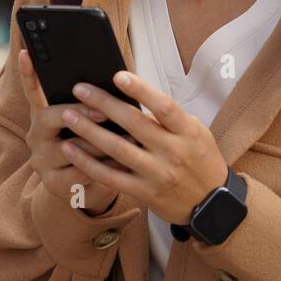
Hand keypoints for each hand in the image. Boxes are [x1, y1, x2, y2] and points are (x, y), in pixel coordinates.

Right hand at [17, 50, 122, 215]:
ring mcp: (42, 161)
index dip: (28, 73)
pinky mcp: (53, 184)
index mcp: (43, 117)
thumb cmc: (94, 147)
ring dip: (102, 143)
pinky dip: (104, 167)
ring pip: (71, 148)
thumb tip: (111, 86)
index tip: (26, 53)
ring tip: (128, 138)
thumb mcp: (90, 125)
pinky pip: (81, 173)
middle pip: (50, 117)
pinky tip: (122, 164)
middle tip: (104, 111)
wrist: (88, 189)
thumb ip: (92, 107)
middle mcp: (36, 137)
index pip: (32, 92)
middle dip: (81, 112)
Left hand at [56, 70, 229, 225]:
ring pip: (117, 149)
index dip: (141, 90)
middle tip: (79, 89)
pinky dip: (88, 163)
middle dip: (103, 104)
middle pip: (133, 123)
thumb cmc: (200, 160)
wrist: (212, 204)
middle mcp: (173, 152)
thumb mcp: (196, 132)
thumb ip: (169, 117)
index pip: (163, 106)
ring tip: (68, 115)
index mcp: (187, 132)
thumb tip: (135, 96)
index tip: (118, 75)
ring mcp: (158, 174)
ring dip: (89, 131)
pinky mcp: (145, 193)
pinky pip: (110, 177)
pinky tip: (70, 150)